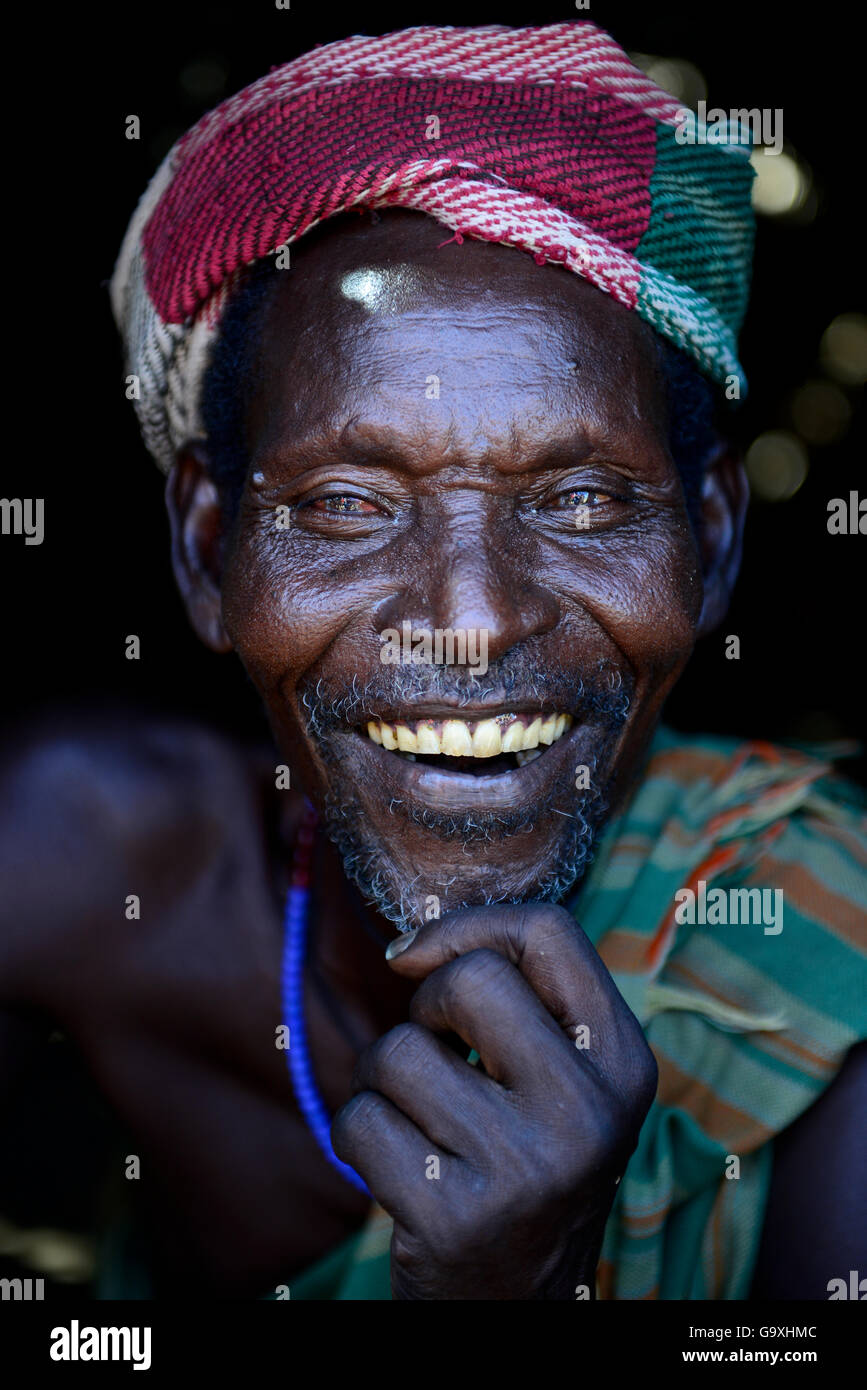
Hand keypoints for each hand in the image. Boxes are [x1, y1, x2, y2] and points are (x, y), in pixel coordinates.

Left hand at [331, 904, 656, 1299]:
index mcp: (623, 1064)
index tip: (421, 959)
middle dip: (424, 1007)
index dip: (468, 926)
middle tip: (436, 1057)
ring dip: (382, 1081)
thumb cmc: (526, 1165)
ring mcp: (523, 1168)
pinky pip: (359, 1122)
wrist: (519, 1306)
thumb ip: (520, 1000)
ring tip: (418, 1120)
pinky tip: (398, 1169)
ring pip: (398, 1052)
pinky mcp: (454, 1217)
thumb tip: (406, 949)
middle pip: (470, 979)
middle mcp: (587, 1112)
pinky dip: (357, 1136)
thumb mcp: (562, 1082)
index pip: (549, 932)